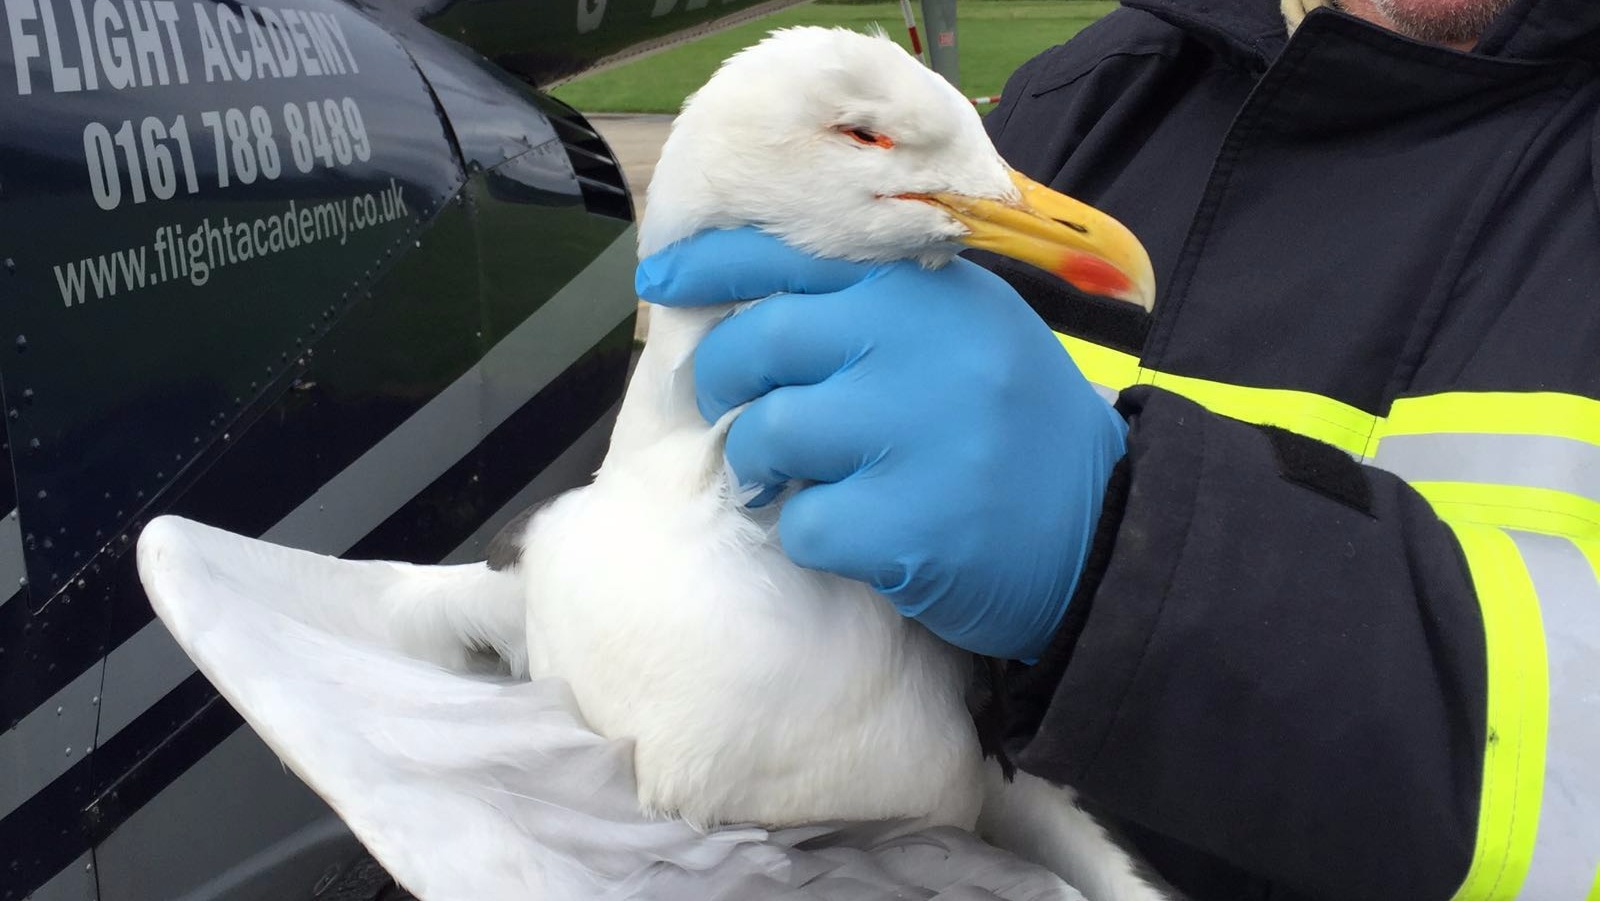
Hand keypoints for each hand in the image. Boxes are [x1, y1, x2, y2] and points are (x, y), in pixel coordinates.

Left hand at [635, 228, 1125, 660]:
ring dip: (761, 466)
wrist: (1102, 526)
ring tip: (795, 479)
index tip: (662, 282)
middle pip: (761, 343)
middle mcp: (922, 347)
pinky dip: (812, 535)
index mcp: (928, 288)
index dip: (711, 265)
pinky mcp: (911, 527)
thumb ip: (873, 302)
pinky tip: (856, 532)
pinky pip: (805, 525)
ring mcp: (919, 437)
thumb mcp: (962, 327)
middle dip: (724, 378)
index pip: (792, 251)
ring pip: (769, 437)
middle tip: (735, 406)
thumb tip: (746, 297)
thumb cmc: (1011, 421)